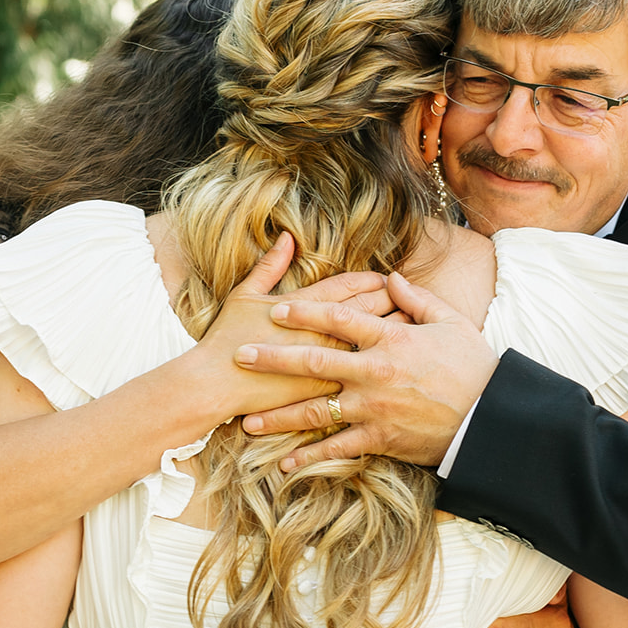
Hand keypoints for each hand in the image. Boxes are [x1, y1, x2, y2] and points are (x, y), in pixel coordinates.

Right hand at [190, 234, 398, 418]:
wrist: (214, 385)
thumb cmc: (226, 339)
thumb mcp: (244, 295)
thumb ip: (270, 266)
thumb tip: (287, 237)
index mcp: (305, 306)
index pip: (347, 288)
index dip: (369, 281)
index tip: (386, 279)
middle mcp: (321, 331)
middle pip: (367, 312)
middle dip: (391, 304)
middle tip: (408, 300)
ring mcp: (326, 361)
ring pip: (370, 344)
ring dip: (393, 335)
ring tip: (412, 330)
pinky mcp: (325, 389)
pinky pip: (361, 377)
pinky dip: (379, 370)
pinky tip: (395, 369)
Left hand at [235, 271, 498, 467]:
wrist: (490, 418)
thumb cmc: (474, 366)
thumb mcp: (450, 323)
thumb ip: (416, 299)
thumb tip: (389, 277)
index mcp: (390, 339)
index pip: (338, 318)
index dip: (304, 312)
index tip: (277, 309)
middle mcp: (374, 372)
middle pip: (312, 361)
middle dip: (273, 359)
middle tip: (240, 355)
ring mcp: (373, 408)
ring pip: (315, 411)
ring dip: (278, 416)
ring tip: (247, 420)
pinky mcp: (379, 438)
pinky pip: (337, 448)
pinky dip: (310, 457)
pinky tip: (285, 464)